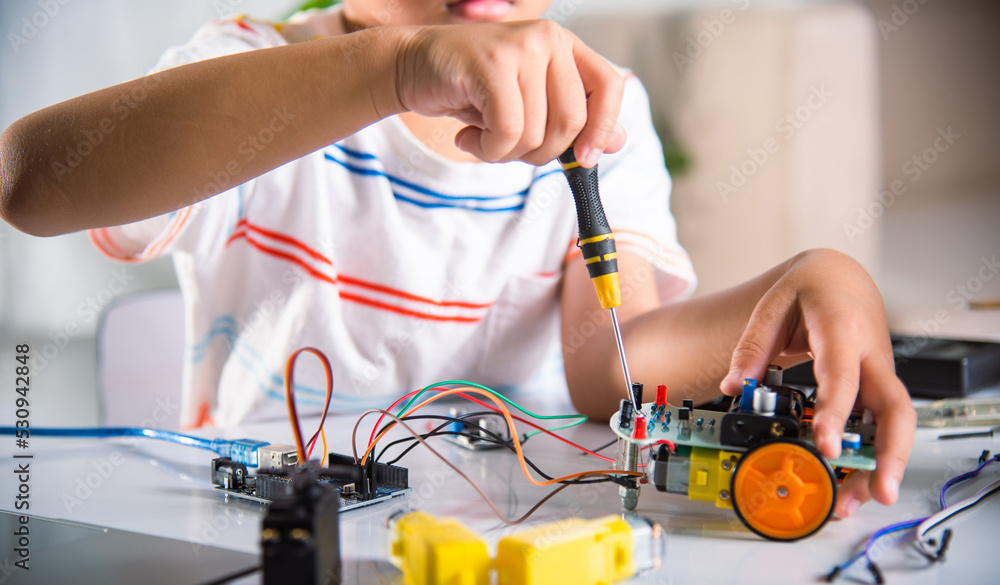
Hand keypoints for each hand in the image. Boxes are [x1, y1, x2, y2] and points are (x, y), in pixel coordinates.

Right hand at [395, 20, 626, 166]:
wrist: (412, 67)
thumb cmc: (471, 90)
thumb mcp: (528, 106)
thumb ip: (573, 121)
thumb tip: (618, 142)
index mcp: (564, 46)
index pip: (609, 86)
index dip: (603, 128)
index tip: (585, 159)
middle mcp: (548, 39)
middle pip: (572, 121)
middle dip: (541, 153)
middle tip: (509, 148)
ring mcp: (520, 47)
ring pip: (536, 133)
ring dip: (506, 153)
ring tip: (482, 137)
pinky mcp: (491, 64)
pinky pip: (507, 131)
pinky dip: (487, 149)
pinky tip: (468, 136)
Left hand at [719, 248, 915, 516]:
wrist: (841, 277)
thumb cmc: (810, 289)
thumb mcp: (772, 306)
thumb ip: (752, 346)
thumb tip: (733, 385)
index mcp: (842, 330)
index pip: (842, 377)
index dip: (837, 413)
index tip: (827, 446)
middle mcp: (869, 355)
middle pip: (895, 408)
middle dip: (891, 453)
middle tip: (878, 492)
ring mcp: (878, 373)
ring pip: (896, 421)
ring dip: (884, 463)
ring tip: (858, 498)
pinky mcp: (876, 386)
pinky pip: (882, 423)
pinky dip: (874, 453)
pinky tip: (856, 479)